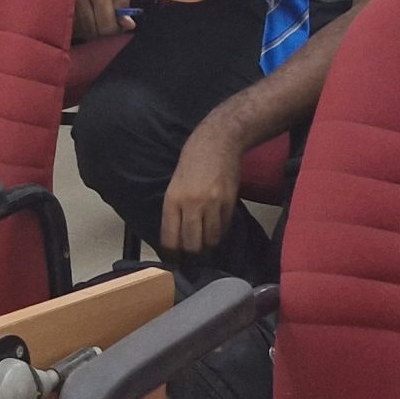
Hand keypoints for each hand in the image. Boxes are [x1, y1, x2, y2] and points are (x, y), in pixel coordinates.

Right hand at [72, 0, 134, 42]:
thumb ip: (125, 3)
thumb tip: (127, 26)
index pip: (106, 26)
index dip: (116, 29)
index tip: (121, 22)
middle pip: (92, 30)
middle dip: (104, 29)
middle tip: (111, 18)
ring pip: (80, 26)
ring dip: (91, 26)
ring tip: (100, 12)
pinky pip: (70, 17)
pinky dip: (80, 20)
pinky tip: (88, 10)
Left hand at [161, 115, 245, 257]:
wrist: (219, 138)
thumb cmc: (193, 157)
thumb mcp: (175, 182)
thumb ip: (175, 208)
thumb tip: (176, 235)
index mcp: (173, 199)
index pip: (170, 239)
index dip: (172, 255)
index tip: (174, 260)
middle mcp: (191, 204)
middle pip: (192, 245)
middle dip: (191, 254)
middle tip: (191, 255)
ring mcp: (212, 204)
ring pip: (210, 240)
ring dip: (207, 245)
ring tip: (205, 243)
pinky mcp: (229, 203)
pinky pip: (224, 228)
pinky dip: (220, 232)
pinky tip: (216, 227)